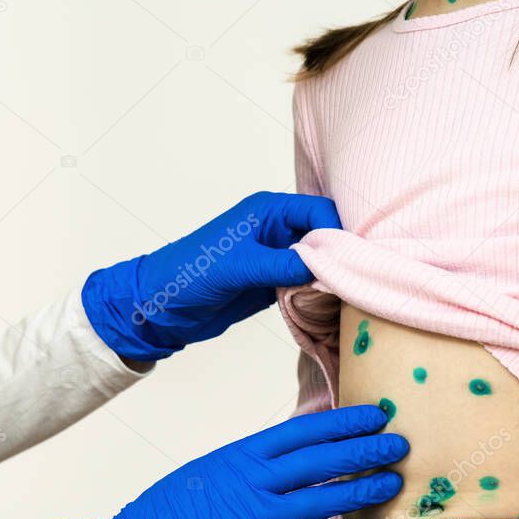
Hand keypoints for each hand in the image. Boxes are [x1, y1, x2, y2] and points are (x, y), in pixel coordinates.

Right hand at [38, 405, 406, 518]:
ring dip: (361, 488)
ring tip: (392, 481)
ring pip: (321, 497)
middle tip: (397, 441)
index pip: (301, 431)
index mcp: (239, 456)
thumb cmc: (165, 515)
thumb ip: (246, 466)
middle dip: (363, 448)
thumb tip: (284, 460)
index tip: (372, 414)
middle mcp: (251, 481)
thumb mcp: (206, 473)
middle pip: (319, 459)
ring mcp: (254, 518)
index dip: (341, 422)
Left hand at [81, 191, 340, 360]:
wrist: (161, 306)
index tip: (353, 260)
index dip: (339, 232)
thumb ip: (282, 265)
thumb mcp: (238, 267)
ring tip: (347, 297)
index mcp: (268, 211)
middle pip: (325, 236)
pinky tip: (327, 307)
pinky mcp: (272, 283)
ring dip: (331, 278)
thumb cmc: (189, 274)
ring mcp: (276, 258)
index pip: (320, 211)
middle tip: (357, 282)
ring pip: (319, 263)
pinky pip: (306, 285)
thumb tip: (326, 267)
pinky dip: (317, 295)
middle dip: (340, 257)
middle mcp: (276, 230)